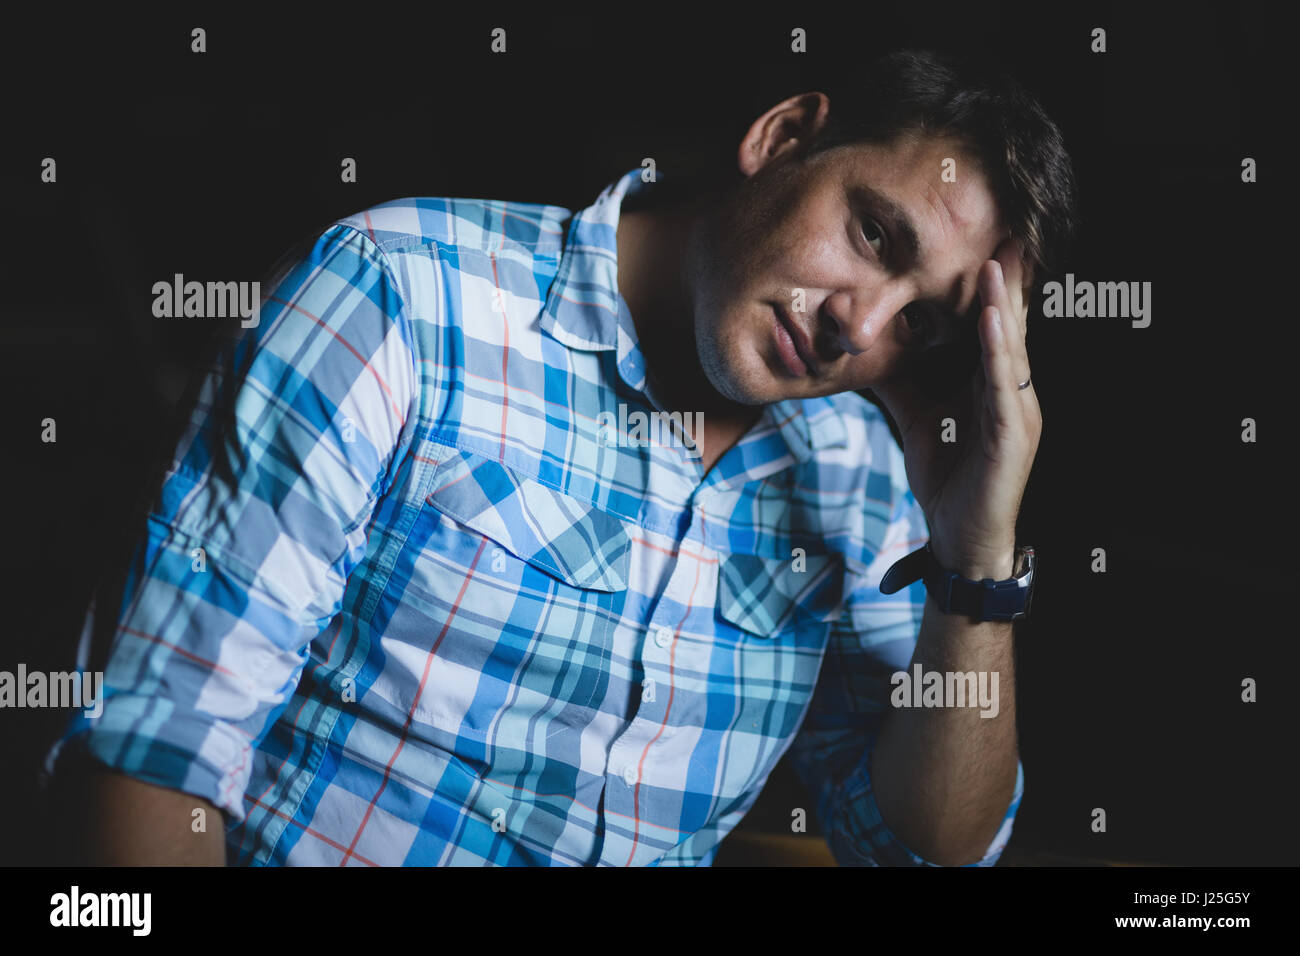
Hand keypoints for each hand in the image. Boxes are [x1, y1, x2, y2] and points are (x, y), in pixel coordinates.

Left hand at [871, 237, 1040, 580]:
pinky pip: (1006, 387)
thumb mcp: (917, 416)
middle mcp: (1014, 391)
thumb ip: (901, 380)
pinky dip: (999, 353)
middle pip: (1010, 326)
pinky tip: (992, 322)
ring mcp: (1019, 413)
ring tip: (996, 262)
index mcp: (994, 384)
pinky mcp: (1015, 437)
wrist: (958, 538)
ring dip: (1005, 305)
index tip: (983, 237)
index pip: (994, 325)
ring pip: (1013, 349)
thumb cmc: (948, 476)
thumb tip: (867, 345)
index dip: (990, 285)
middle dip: (1007, 280)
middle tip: (1004, 229)